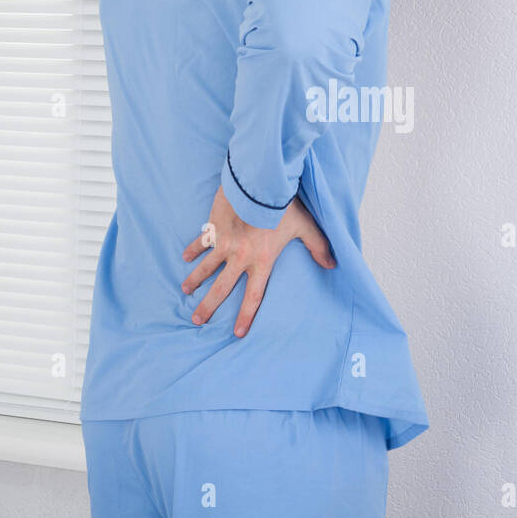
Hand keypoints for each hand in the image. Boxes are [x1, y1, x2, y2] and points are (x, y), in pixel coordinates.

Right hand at [181, 187, 334, 336]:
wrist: (259, 183)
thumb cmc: (283, 206)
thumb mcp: (304, 226)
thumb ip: (317, 246)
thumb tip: (332, 264)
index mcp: (261, 261)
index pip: (253, 296)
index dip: (245, 316)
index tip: (237, 333)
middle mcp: (240, 257)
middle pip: (222, 288)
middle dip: (209, 306)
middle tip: (197, 321)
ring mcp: (225, 243)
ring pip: (206, 267)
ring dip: (195, 280)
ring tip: (185, 291)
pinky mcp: (215, 227)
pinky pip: (201, 241)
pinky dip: (193, 248)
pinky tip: (184, 256)